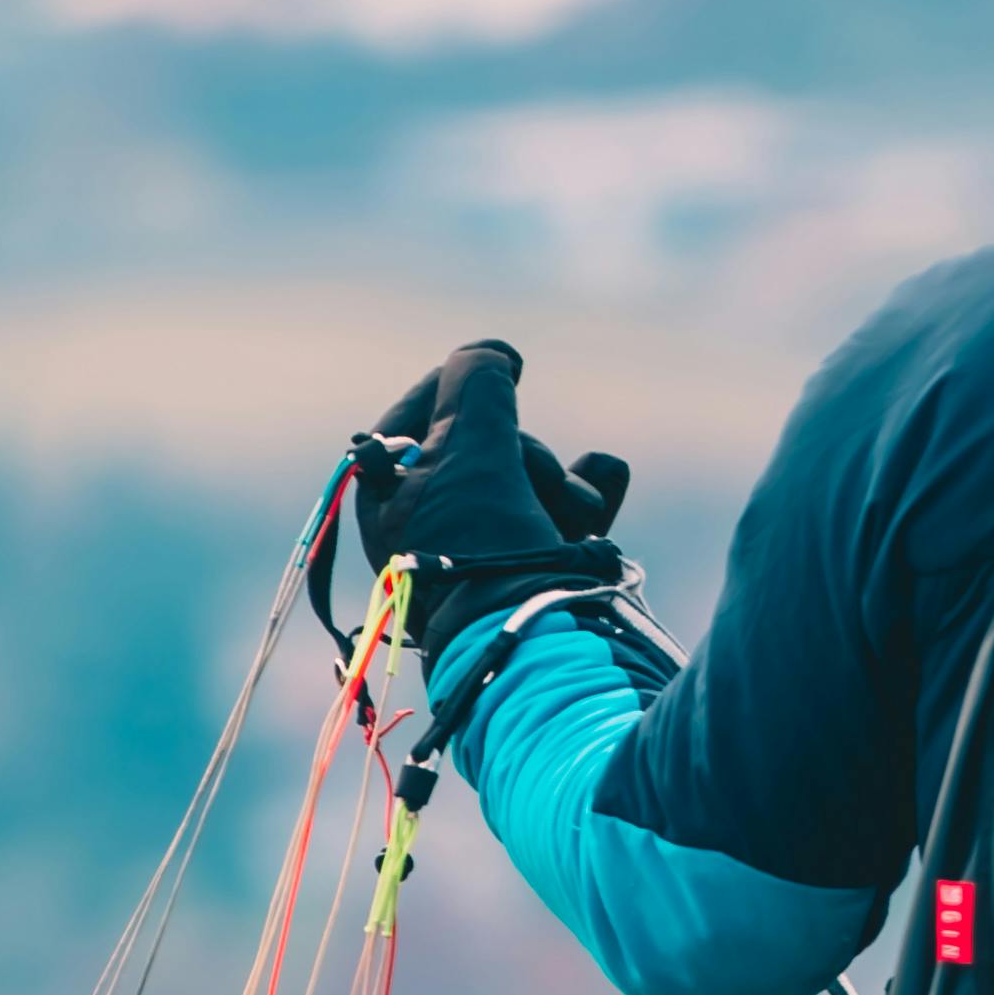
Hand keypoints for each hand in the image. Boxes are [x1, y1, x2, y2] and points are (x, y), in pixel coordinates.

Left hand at [348, 338, 632, 665]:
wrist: (524, 641)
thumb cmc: (479, 542)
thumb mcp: (470, 444)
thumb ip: (477, 383)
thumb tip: (495, 353)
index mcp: (386, 497)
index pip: (418, 414)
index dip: (459, 385)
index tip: (502, 369)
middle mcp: (426, 525)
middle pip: (485, 449)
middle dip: (526, 455)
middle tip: (535, 475)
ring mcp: (479, 554)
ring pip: (528, 484)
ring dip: (561, 485)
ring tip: (577, 512)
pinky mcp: (529, 576)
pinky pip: (562, 515)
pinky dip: (587, 499)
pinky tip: (607, 481)